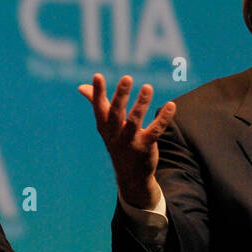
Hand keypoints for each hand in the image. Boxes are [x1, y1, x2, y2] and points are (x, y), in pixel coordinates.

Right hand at [78, 73, 174, 208]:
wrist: (130, 175)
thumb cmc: (117, 142)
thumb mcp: (105, 126)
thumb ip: (96, 103)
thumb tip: (81, 87)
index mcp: (104, 126)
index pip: (99, 107)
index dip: (97, 92)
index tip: (97, 76)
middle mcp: (114, 134)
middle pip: (116, 113)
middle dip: (120, 95)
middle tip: (126, 77)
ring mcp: (129, 142)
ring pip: (135, 121)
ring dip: (141, 104)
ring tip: (147, 87)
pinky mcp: (145, 147)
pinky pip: (155, 131)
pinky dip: (163, 118)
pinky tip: (171, 105)